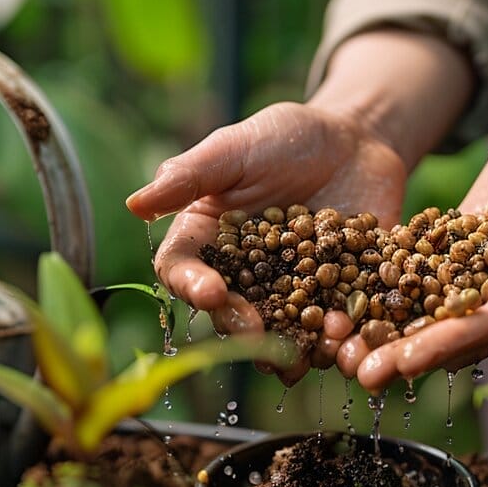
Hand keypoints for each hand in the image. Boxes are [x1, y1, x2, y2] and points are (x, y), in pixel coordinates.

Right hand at [126, 101, 407, 383]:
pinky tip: (350, 341)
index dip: (192, 285)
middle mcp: (244, 275)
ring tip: (307, 349)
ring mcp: (291, 292)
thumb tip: (133, 204)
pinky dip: (342, 339)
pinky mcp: (338, 297)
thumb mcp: (234, 148)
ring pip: (283, 334)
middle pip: (231, 313)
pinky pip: (335, 326)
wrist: (353, 139)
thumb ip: (189, 176)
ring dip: (294, 348)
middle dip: (242, 329)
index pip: (185, 270)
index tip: (211, 291)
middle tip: (257, 334)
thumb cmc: (284, 136)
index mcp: (208, 240)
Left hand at [344, 106, 487, 391]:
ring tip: (348, 357)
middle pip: (465, 335)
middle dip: (413, 356)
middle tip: (362, 375)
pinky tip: (357, 314)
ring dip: (399, 340)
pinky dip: (399, 304)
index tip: (406, 362)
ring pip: (444, 320)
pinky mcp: (474, 261)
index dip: (450, 343)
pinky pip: (434, 289)